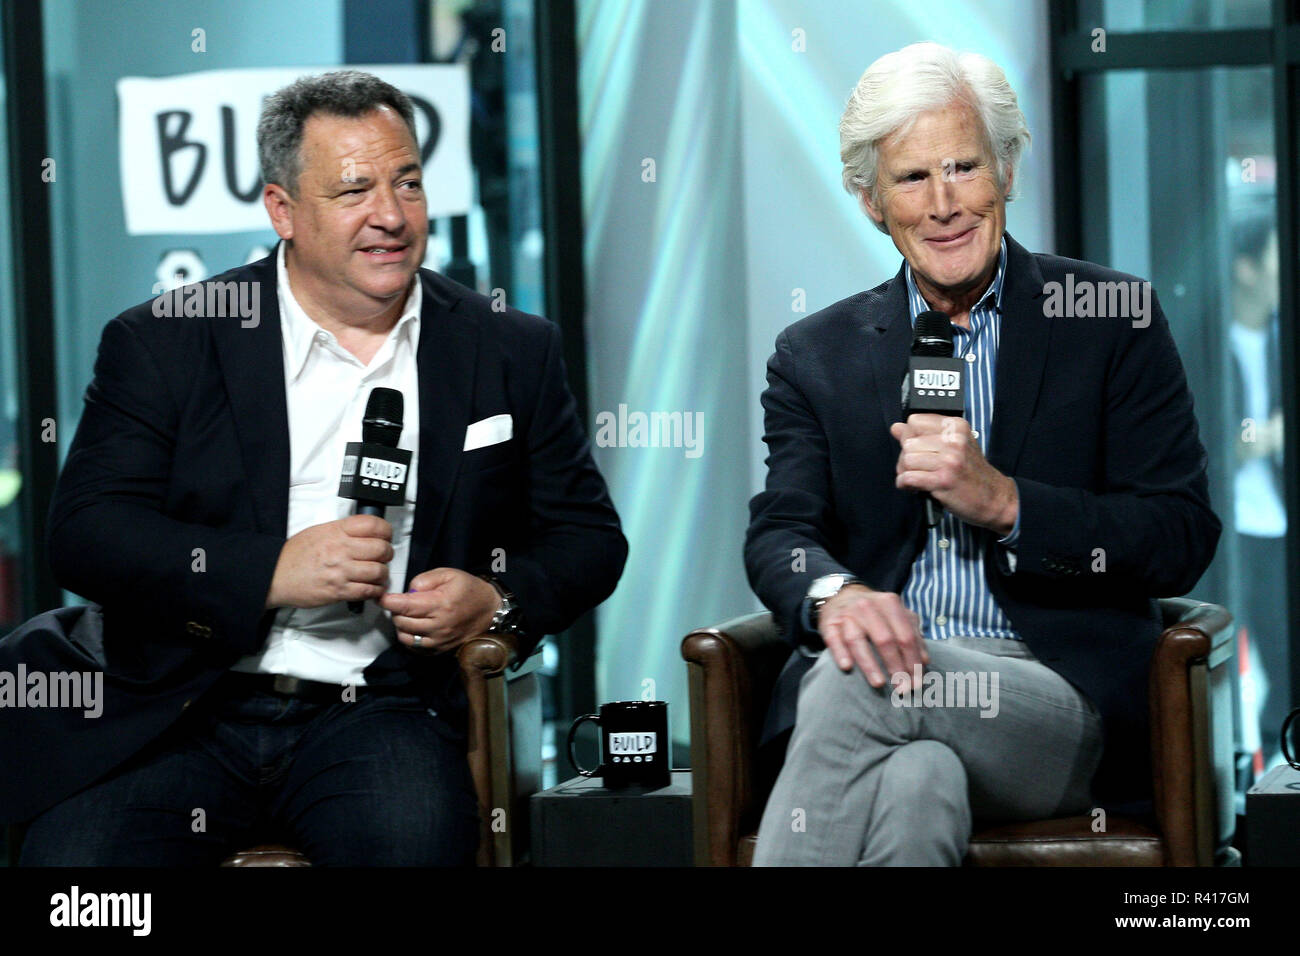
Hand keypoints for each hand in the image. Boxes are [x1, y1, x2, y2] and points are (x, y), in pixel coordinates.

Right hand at [264, 514, 393, 608]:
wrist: (274, 576)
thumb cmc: (294, 555)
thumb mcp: (318, 532)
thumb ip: (343, 530)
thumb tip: (365, 532)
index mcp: (336, 531)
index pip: (373, 525)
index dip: (385, 531)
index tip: (386, 536)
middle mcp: (340, 549)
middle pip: (381, 549)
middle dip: (387, 554)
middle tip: (383, 557)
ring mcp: (340, 571)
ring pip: (378, 571)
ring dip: (382, 575)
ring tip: (377, 575)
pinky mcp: (339, 591)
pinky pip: (368, 591)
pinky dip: (375, 591)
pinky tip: (372, 588)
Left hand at [379, 568, 500, 653]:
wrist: (489, 611)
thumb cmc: (468, 589)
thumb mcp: (448, 574)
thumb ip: (425, 579)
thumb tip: (408, 591)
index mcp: (441, 604)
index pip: (405, 606)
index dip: (388, 602)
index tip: (382, 597)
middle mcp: (439, 625)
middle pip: (402, 621)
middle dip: (395, 611)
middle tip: (401, 602)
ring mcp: (439, 640)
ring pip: (405, 636)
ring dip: (401, 625)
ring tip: (407, 615)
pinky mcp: (439, 650)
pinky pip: (414, 648)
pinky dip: (408, 637)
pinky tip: (414, 627)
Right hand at [819, 584, 927, 689]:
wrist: (842, 596)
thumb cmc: (875, 613)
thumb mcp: (897, 616)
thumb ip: (912, 635)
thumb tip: (923, 662)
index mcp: (889, 603)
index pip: (905, 635)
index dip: (913, 660)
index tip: (917, 682)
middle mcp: (868, 606)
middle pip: (884, 639)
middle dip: (895, 666)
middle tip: (902, 688)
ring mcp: (847, 614)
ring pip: (857, 640)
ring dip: (869, 664)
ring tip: (879, 683)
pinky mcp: (829, 623)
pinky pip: (834, 639)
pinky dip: (841, 653)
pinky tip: (847, 667)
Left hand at [891, 414, 1017, 534]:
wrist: (995, 499)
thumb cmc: (972, 473)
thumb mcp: (954, 446)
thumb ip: (925, 436)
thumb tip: (896, 427)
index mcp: (956, 427)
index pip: (914, 421)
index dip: (910, 437)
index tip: (918, 450)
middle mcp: (953, 440)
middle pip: (907, 442)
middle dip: (906, 458)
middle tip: (918, 469)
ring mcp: (949, 460)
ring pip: (906, 460)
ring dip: (905, 473)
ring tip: (918, 479)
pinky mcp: (943, 480)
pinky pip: (908, 478)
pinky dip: (905, 485)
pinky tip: (915, 488)